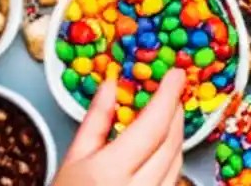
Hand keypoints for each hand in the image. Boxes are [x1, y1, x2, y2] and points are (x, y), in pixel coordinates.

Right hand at [53, 69, 185, 185]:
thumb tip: (110, 85)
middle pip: (171, 142)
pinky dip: (171, 159)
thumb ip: (96, 120)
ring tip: (166, 118)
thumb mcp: (73, 158)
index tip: (176, 75)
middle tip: (172, 92)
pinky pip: (173, 179)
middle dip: (175, 113)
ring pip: (177, 162)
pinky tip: (161, 149)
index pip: (153, 126)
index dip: (168, 96)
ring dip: (175, 136)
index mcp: (109, 172)